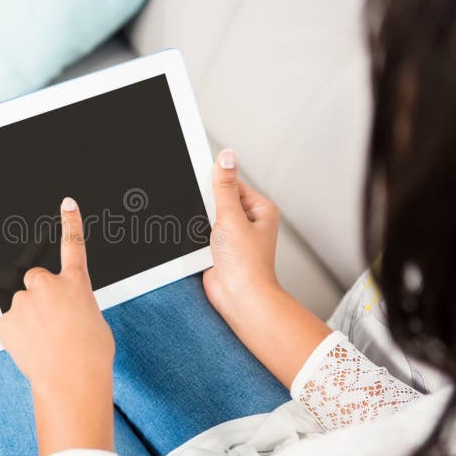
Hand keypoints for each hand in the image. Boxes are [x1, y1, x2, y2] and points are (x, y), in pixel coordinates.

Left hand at [0, 197, 114, 455]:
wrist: (71, 382)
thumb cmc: (90, 356)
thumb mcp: (93, 321)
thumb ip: (75, 304)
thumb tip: (64, 308)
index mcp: (76, 283)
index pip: (73, 244)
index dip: (70, 223)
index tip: (67, 205)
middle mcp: (47, 285)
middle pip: (35, 278)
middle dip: (40, 294)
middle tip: (50, 320)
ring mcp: (24, 301)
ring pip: (22, 303)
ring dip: (30, 317)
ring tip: (44, 341)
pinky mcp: (6, 320)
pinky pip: (10, 322)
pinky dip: (18, 334)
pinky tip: (32, 348)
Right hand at [201, 150, 330, 386]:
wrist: (238, 298)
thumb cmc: (246, 264)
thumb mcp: (232, 218)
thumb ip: (224, 187)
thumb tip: (226, 157)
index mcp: (259, 209)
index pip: (231, 183)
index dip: (214, 183)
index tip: (200, 183)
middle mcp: (248, 221)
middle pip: (217, 199)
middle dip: (206, 206)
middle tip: (207, 218)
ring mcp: (233, 235)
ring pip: (207, 216)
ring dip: (200, 223)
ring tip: (207, 236)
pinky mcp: (218, 248)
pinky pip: (201, 233)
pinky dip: (195, 236)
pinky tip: (198, 243)